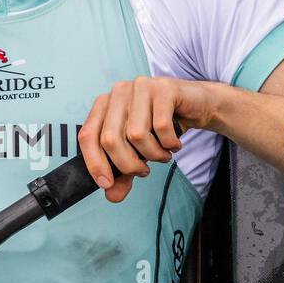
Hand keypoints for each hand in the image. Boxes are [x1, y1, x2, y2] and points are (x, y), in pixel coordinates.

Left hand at [79, 75, 221, 201]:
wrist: (196, 105)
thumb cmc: (161, 127)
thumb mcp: (138, 152)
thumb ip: (123, 173)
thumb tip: (112, 195)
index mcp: (104, 105)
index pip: (87, 136)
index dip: (95, 163)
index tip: (106, 184)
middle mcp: (118, 92)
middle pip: (110, 139)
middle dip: (127, 164)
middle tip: (143, 170)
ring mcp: (140, 87)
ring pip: (136, 135)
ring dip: (152, 154)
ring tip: (161, 154)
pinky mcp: (163, 88)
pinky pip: (161, 127)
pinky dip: (169, 144)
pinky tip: (174, 144)